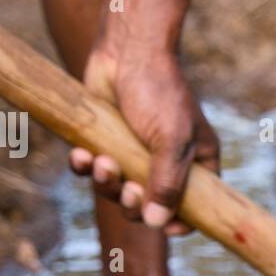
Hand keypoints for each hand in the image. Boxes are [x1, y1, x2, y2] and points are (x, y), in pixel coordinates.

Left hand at [69, 45, 218, 234]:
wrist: (126, 50)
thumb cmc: (160, 90)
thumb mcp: (172, 140)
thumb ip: (167, 184)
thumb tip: (156, 224)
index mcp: (195, 164)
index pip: (192, 209)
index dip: (177, 223)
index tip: (160, 225)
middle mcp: (165, 163)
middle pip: (147, 206)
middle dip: (131, 201)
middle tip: (127, 187)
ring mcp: (133, 155)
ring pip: (116, 191)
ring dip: (105, 183)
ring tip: (100, 161)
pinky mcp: (104, 142)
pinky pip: (91, 171)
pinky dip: (83, 168)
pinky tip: (81, 155)